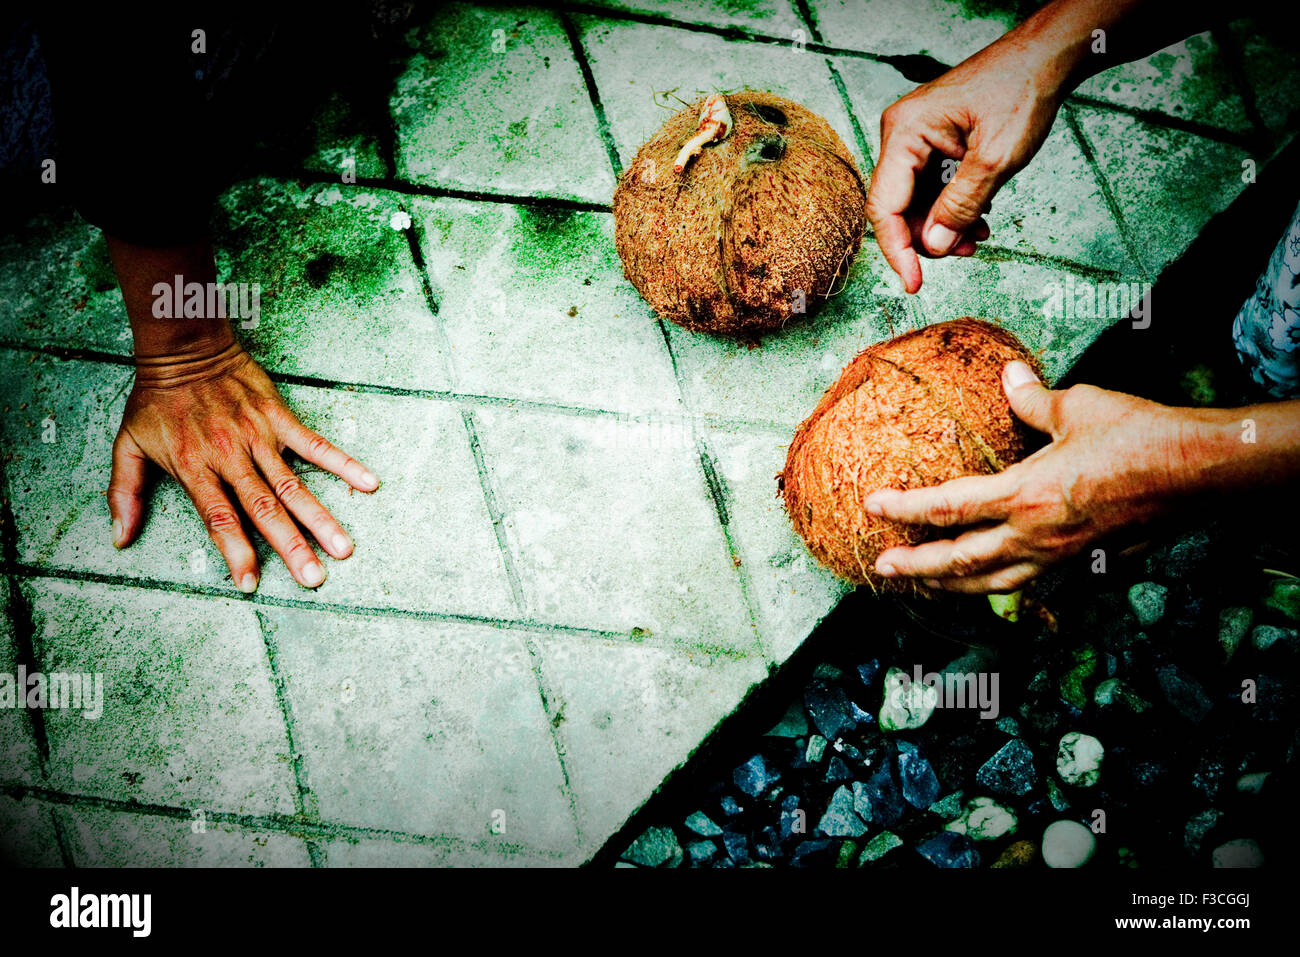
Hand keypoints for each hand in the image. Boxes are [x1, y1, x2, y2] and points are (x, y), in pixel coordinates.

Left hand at [108, 340, 379, 591]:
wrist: (185, 348)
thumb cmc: (156, 400)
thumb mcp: (127, 445)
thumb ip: (125, 493)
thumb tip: (120, 538)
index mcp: (195, 468)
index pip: (219, 518)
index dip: (236, 552)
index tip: (251, 582)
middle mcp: (230, 457)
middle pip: (264, 509)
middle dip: (290, 546)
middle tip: (313, 577)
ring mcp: (259, 437)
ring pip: (293, 484)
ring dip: (319, 518)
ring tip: (343, 547)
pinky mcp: (279, 418)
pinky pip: (315, 444)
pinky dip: (343, 463)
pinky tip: (368, 483)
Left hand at [862, 361, 1186, 592]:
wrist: (1202, 473)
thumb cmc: (1141, 435)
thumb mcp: (1078, 406)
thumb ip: (1033, 401)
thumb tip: (1009, 378)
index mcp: (1025, 495)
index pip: (949, 507)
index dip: (906, 508)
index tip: (873, 505)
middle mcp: (1037, 535)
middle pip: (961, 561)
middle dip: (917, 566)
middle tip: (882, 567)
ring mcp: (1062, 555)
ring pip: (995, 583)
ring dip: (953, 585)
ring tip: (925, 585)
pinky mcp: (1087, 562)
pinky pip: (1033, 581)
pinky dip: (1002, 585)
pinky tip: (992, 581)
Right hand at [866, 32, 1067, 292]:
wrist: (1044, 58)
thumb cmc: (1020, 91)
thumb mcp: (995, 158)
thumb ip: (960, 206)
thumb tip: (934, 247)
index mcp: (905, 132)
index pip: (883, 206)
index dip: (897, 251)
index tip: (915, 284)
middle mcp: (902, 135)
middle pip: (898, 208)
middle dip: (930, 238)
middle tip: (969, 250)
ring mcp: (916, 140)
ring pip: (917, 203)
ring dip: (946, 226)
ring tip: (981, 233)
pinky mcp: (933, 144)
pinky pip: (932, 189)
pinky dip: (954, 209)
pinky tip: (980, 215)